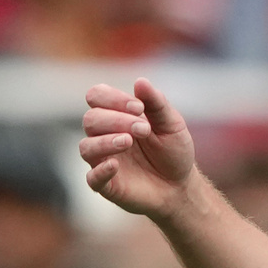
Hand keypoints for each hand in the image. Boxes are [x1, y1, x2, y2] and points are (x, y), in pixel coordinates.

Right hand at [80, 78, 200, 221]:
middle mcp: (104, 136)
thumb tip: (140, 81)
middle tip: (143, 129)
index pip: (97, 96)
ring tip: (128, 141)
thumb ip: (156, 103)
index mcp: (116, 115)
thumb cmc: (173, 151)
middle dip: (116, 120)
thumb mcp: (172, 124)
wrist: (181, 186)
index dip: (113, 98)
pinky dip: (100, 170)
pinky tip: (115, 165)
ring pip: (86, 147)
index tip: (139, 107)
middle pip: (91, 120)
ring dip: (106, 141)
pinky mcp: (107, 185)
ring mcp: (103, 161)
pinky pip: (92, 178)